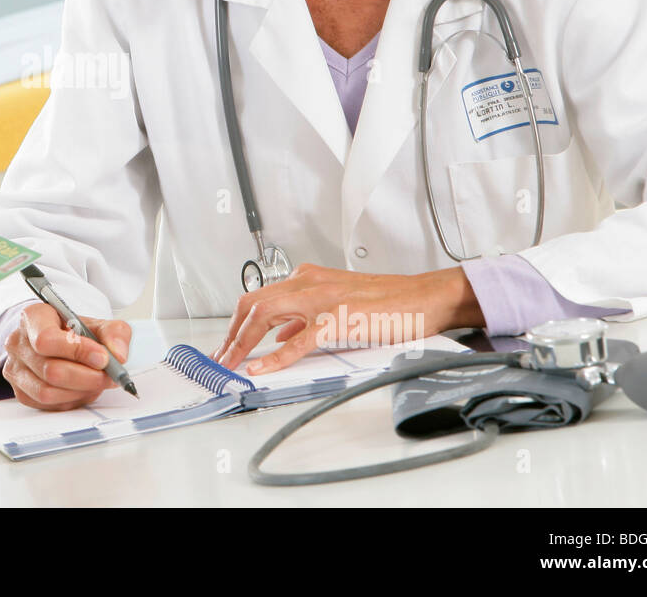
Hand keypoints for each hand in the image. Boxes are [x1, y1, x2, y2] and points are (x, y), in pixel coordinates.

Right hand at [2, 302, 131, 410]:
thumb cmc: (75, 332)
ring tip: (96, 383)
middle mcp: (18, 342)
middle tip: (107, 376)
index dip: (77, 351)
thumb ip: (114, 333)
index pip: (46, 339)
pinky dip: (70, 400)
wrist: (60, 341)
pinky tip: (81, 389)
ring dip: (79, 391)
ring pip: (47, 392)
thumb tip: (118, 355)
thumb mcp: (98, 324)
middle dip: (86, 377)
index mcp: (33, 317)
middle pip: (51, 370)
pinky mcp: (20, 390)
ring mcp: (15, 368)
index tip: (102, 358)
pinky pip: (46, 405)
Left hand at [210, 263, 477, 374]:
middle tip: (219, 360)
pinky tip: (262, 367)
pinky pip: (300, 339)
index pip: (257, 299)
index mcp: (307, 279)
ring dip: (243, 343)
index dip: (236, 325)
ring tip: (230, 365)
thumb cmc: (388, 303)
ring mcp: (323, 298)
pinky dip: (275, 354)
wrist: (426, 297)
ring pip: (266, 314)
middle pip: (252, 304)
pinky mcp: (340, 317)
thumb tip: (279, 334)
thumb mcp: (337, 305)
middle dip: (231, 334)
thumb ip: (305, 317)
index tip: (226, 347)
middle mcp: (309, 282)